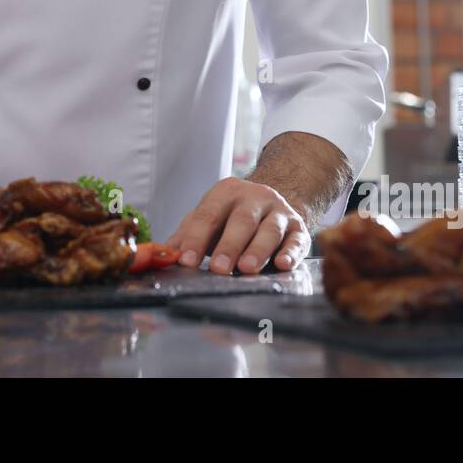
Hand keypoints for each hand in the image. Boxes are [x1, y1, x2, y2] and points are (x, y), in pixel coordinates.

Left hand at [166, 177, 310, 274]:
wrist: (272, 203)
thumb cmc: (232, 217)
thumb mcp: (208, 218)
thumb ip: (186, 236)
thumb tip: (163, 255)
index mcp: (226, 192)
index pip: (208, 215)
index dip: (196, 238)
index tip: (186, 261)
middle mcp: (255, 197)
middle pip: (241, 221)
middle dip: (229, 246)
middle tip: (219, 269)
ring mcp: (279, 211)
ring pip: (270, 230)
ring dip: (258, 250)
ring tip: (246, 269)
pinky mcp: (299, 227)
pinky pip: (297, 240)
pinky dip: (291, 253)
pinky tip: (282, 264)